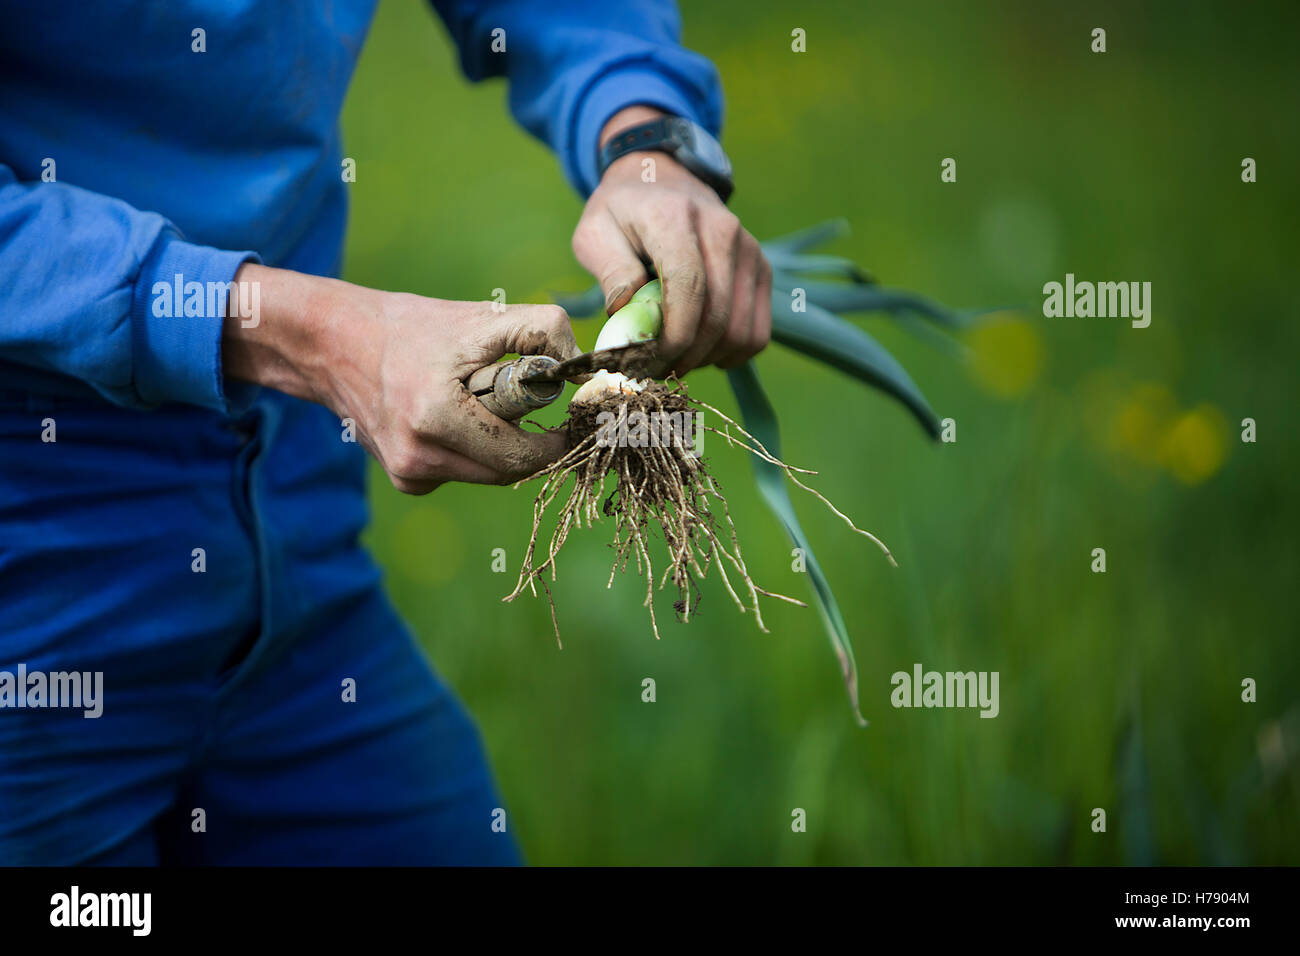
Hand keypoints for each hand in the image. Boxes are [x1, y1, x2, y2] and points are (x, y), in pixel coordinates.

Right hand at [222, 264, 579, 493]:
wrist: (336, 344)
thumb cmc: (416, 327)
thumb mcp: (485, 317)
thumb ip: (543, 333)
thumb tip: (581, 369)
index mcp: (438, 417)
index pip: (522, 456)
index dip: (554, 443)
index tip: (569, 424)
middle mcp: (419, 455)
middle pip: (508, 473)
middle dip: (531, 445)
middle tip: (536, 414)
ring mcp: (409, 473)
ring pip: (486, 475)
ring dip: (499, 447)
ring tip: (483, 405)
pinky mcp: (404, 480)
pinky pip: (460, 473)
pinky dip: (469, 451)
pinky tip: (450, 420)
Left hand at [571, 106, 771, 375]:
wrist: (663, 178)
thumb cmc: (622, 214)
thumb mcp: (594, 233)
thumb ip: (610, 272)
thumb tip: (626, 314)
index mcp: (675, 218)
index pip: (688, 287)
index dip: (673, 336)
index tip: (648, 362)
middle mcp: (722, 230)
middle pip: (717, 316)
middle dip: (684, 356)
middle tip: (653, 371)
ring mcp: (748, 249)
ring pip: (739, 330)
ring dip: (706, 359)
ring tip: (674, 360)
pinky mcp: (761, 268)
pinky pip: (757, 331)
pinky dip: (731, 354)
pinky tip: (703, 353)